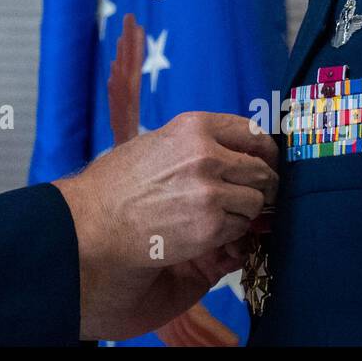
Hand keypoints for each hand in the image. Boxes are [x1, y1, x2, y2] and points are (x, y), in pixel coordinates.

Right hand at [108, 13, 244, 346]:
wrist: (95, 222)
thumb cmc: (119, 183)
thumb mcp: (157, 143)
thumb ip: (197, 143)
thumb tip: (237, 154)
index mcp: (194, 127)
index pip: (252, 132)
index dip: (264, 150)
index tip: (266, 161)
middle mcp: (206, 154)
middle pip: (261, 170)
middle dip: (260, 186)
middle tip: (251, 197)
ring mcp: (211, 191)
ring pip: (255, 202)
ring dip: (242, 212)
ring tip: (215, 215)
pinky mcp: (211, 226)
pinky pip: (240, 229)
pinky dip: (229, 233)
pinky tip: (202, 230)